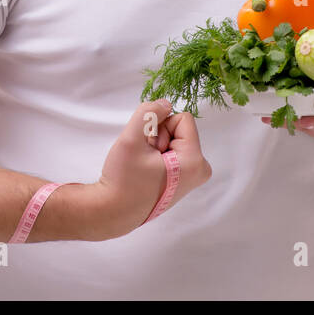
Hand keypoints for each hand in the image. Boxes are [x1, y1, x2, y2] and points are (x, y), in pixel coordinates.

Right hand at [91, 99, 211, 239]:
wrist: (113, 211)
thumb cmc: (123, 179)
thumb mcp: (131, 139)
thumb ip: (148, 113)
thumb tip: (165, 103)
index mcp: (195, 161)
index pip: (183, 119)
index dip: (160, 127)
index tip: (149, 149)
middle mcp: (200, 169)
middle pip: (179, 129)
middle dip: (157, 138)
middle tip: (144, 160)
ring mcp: (192, 176)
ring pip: (173, 139)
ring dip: (155, 147)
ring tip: (143, 167)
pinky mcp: (183, 178)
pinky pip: (172, 151)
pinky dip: (157, 156)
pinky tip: (147, 172)